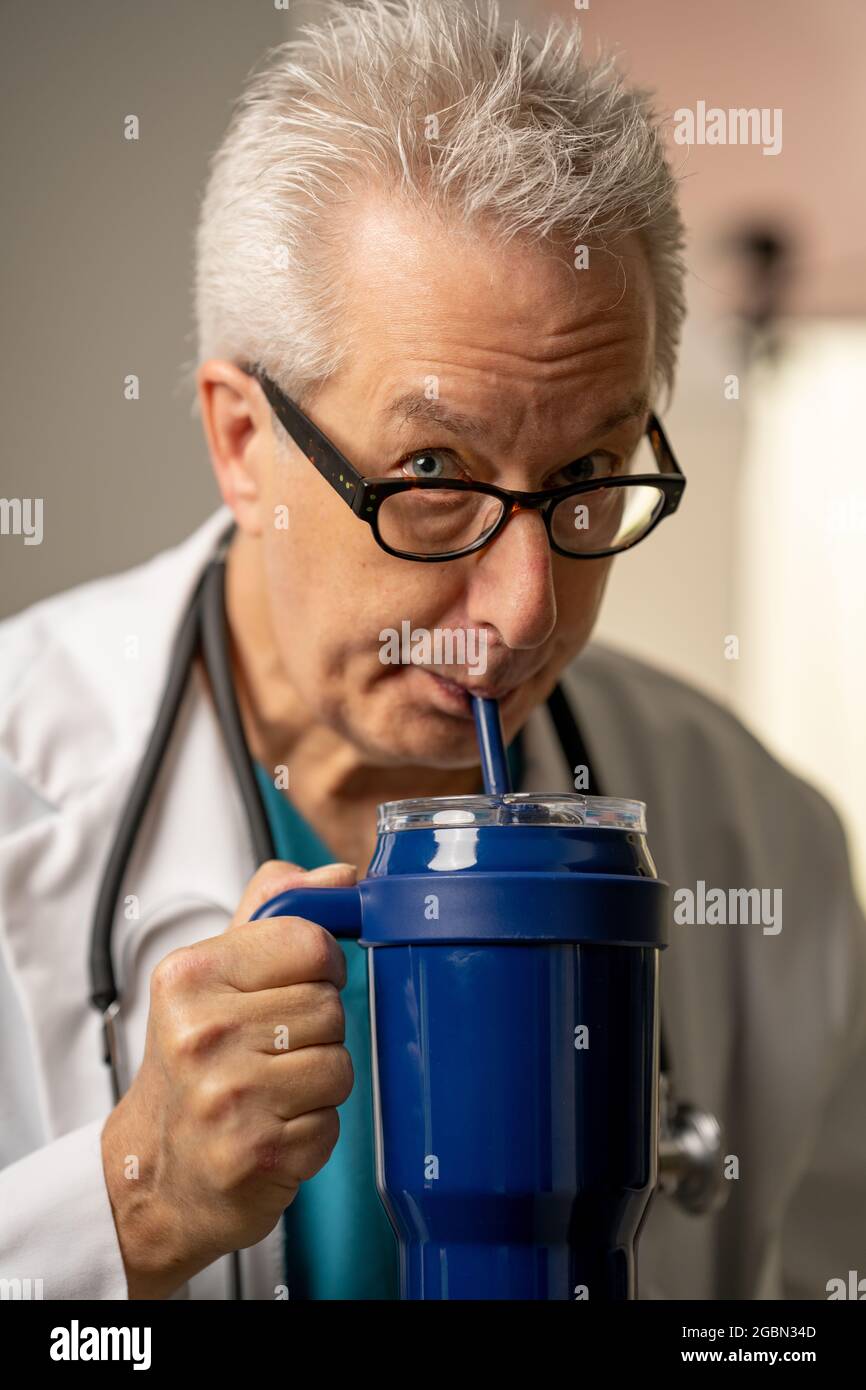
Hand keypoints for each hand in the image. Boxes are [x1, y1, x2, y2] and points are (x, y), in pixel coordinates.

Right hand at [101, 860, 356, 1298]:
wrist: (154, 1173)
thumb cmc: (195, 1064)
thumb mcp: (215, 976)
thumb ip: (276, 913)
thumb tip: (340, 875)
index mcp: (190, 977)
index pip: (309, 942)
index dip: (318, 964)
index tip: (295, 984)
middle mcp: (203, 1034)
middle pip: (329, 1005)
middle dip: (315, 1030)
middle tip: (270, 1051)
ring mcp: (231, 1097)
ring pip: (339, 1063)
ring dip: (317, 1082)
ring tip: (272, 1091)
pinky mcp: (260, 1152)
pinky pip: (332, 1121)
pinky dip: (313, 1130)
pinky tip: (273, 1129)